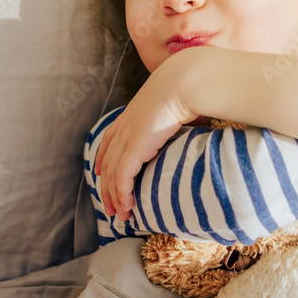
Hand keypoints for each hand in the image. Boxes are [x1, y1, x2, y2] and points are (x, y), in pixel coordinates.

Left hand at [93, 50, 198, 220]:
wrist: (185, 81)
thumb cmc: (189, 88)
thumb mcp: (179, 102)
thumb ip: (179, 116)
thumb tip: (198, 121)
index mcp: (132, 114)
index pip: (109, 140)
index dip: (102, 157)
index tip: (99, 172)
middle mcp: (125, 126)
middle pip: (107, 162)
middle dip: (106, 187)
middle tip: (109, 207)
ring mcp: (128, 136)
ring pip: (112, 174)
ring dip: (114, 197)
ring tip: (121, 216)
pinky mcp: (136, 147)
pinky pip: (122, 177)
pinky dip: (123, 194)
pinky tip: (128, 207)